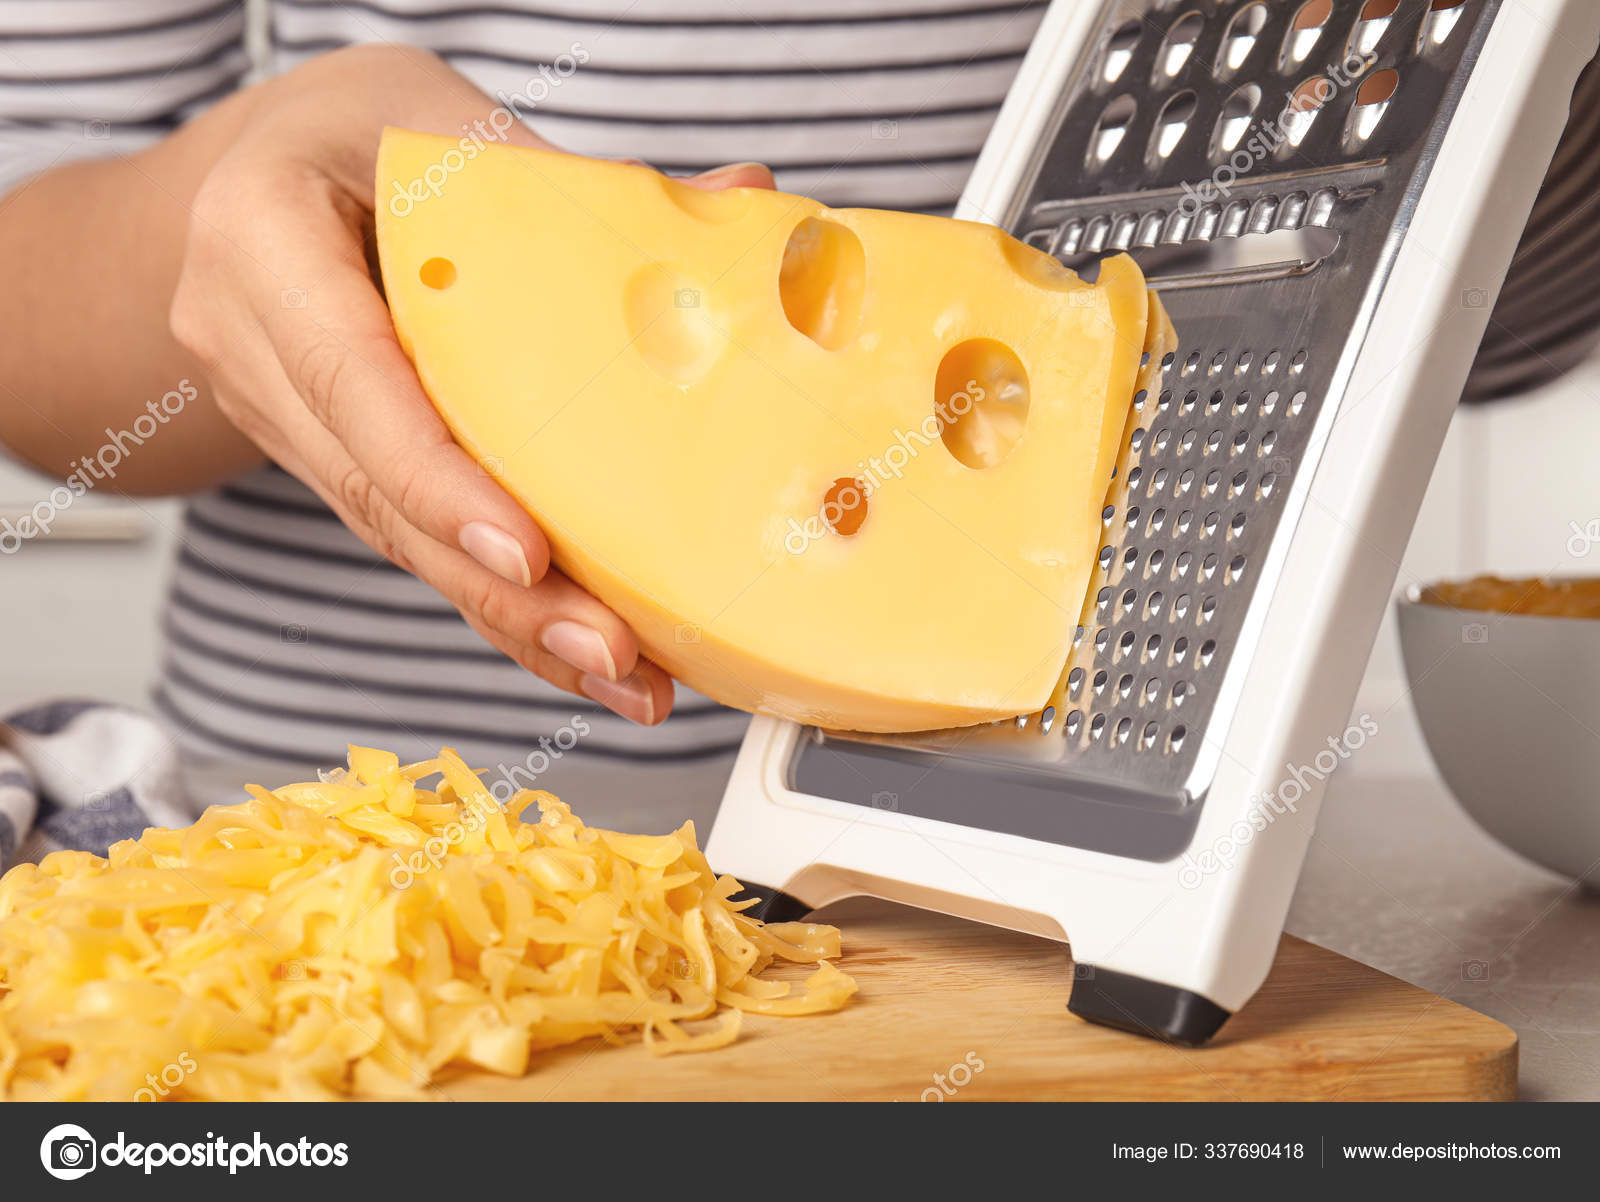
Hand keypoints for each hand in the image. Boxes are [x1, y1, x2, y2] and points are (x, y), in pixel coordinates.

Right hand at [169, 45, 773, 724]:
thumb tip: (747, 196)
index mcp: (261, 242)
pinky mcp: (336, 462)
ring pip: (402, 541)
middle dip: (503, 591)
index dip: (439, 479)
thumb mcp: (447, 123)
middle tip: (613, 654)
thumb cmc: (356, 131)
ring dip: (516, 621)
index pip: (352, 381)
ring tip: (627, 679)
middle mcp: (252, 348)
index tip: (528, 552)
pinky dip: (504, 599)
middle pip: (382, 496)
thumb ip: (572, 182)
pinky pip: (418, 538)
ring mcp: (285, 420)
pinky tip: (583, 653)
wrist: (267, 169)